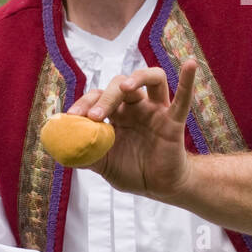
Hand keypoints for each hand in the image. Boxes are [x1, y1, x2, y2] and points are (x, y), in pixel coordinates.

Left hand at [66, 59, 197, 199]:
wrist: (159, 187)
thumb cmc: (132, 172)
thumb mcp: (103, 165)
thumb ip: (85, 154)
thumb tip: (61, 149)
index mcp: (116, 114)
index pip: (98, 96)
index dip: (84, 103)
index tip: (73, 117)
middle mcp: (136, 106)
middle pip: (120, 86)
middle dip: (105, 99)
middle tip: (95, 117)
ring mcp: (156, 111)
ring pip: (152, 79)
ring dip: (138, 78)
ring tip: (126, 87)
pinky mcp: (173, 121)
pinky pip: (182, 99)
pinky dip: (187, 81)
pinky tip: (190, 64)